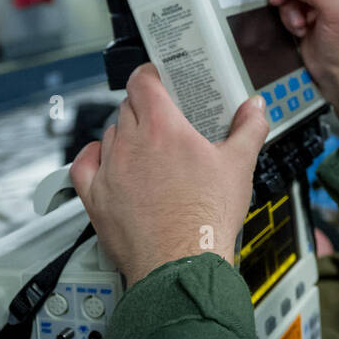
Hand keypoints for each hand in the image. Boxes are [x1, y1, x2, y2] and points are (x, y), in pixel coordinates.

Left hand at [70, 64, 267, 286]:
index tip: (159, 77)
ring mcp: (110, 171)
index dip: (150, 74)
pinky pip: (83, 166)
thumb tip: (255, 109)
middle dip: (145, 107)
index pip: (143, 82)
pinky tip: (107, 162)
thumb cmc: (206, 219)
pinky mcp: (96, 198)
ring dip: (126, 134)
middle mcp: (131, 144)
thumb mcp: (240, 166)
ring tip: (147, 148)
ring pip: (110, 134)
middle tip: (166, 118)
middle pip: (128, 107)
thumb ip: (249, 129)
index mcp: (164, 129)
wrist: (181, 263)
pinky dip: (93, 158)